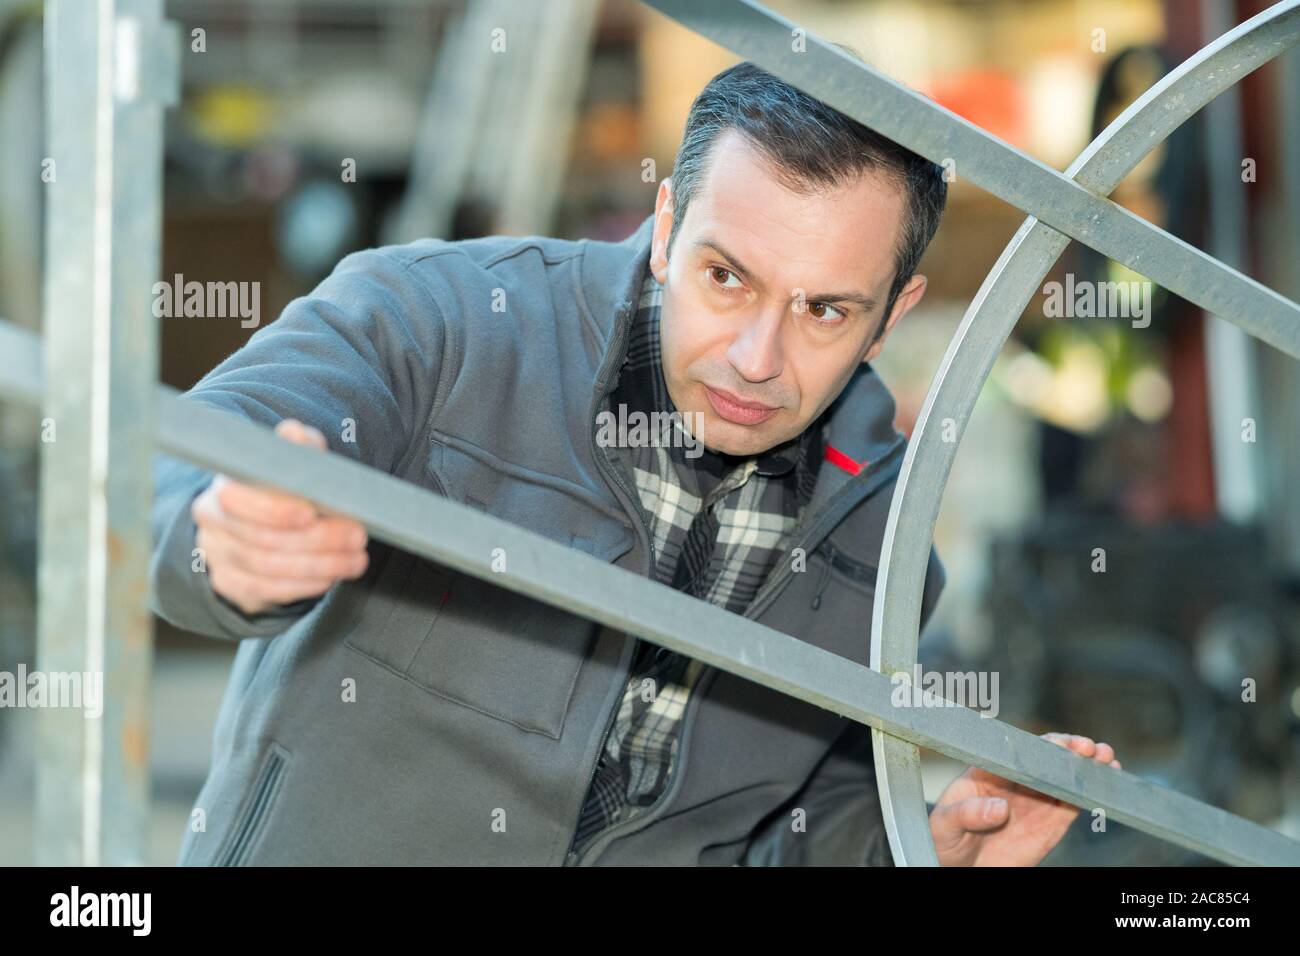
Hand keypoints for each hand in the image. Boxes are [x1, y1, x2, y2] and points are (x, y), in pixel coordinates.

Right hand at [191, 418, 369, 615]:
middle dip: (316, 539)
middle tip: (357, 536)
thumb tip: (294, 433)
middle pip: (260, 538)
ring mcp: (217, 554)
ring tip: (355, 559)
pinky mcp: (230, 583)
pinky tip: (331, 576)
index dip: (274, 509)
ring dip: (319, 565)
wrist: (266, 523)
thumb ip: (298, 448)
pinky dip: (304, 585)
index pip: (237, 499)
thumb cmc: (285, 487)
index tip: (312, 512)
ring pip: (267, 567)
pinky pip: (267, 590)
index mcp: (225, 483)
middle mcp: (212, 519)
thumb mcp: (293, 461)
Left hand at [929, 732, 1120, 866]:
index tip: (1058, 743)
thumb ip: (968, 813)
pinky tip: (1107, 782)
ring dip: (1087, 765)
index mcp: (988, 771)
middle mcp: (1016, 782)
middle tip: (1088, 748)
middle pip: (1047, 759)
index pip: (1016, 751)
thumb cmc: (944, 839)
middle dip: (1070, 749)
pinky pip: (1074, 805)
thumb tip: (1000, 807)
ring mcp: (1036, 801)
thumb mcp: (945, 824)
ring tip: (1106, 757)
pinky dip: (1091, 793)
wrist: (959, 870)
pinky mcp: (1051, 824)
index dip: (1039, 744)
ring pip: (1065, 778)